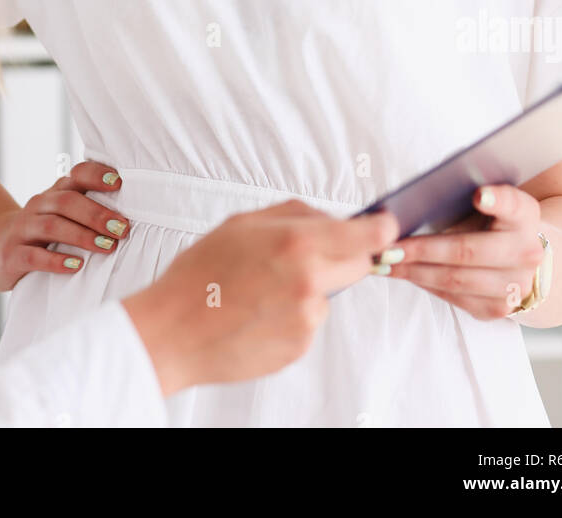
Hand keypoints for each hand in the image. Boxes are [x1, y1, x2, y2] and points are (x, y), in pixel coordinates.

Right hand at [0, 161, 130, 291]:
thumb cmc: (38, 234)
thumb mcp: (59, 217)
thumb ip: (86, 212)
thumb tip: (133, 216)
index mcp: (54, 194)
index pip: (75, 175)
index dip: (96, 175)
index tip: (120, 183)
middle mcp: (38, 205)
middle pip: (67, 201)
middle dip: (97, 214)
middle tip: (123, 228)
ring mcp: (23, 229)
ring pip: (52, 225)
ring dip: (83, 235)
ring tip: (107, 246)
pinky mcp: (12, 254)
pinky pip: (34, 255)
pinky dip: (56, 260)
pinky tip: (76, 266)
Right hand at [122, 202, 400, 395]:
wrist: (174, 330)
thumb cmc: (201, 272)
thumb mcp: (243, 223)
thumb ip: (294, 215)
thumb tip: (330, 217)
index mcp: (297, 243)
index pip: (365, 235)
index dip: (382, 229)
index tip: (388, 225)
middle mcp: (310, 281)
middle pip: (358, 265)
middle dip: (344, 256)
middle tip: (303, 255)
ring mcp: (307, 318)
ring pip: (328, 294)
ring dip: (309, 288)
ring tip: (261, 290)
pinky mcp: (299, 347)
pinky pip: (309, 321)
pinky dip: (292, 315)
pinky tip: (259, 313)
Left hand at [378, 183, 544, 320]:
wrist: (520, 258)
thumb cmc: (491, 220)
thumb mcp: (487, 199)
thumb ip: (466, 194)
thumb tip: (417, 200)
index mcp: (525, 215)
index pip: (513, 204)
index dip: (497, 200)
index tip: (479, 195)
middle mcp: (528, 253)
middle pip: (468, 250)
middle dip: (422, 249)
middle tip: (389, 246)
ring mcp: (516, 285)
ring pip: (456, 280)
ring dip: (415, 271)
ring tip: (386, 263)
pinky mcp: (498, 308)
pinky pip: (454, 297)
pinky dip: (425, 284)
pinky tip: (404, 273)